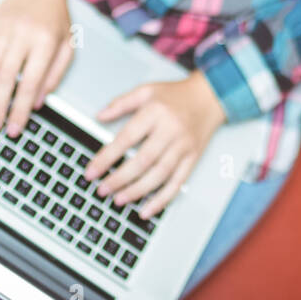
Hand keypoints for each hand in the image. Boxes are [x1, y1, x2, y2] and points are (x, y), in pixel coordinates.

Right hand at [0, 0, 73, 134]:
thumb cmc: (55, 16)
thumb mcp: (67, 45)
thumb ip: (55, 74)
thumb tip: (37, 103)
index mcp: (44, 41)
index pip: (30, 82)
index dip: (20, 110)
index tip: (15, 129)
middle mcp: (21, 35)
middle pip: (5, 78)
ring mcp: (0, 30)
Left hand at [84, 70, 227, 219]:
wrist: (209, 97)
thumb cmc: (176, 95)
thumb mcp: (146, 90)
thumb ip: (121, 102)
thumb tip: (100, 116)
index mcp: (155, 112)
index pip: (127, 138)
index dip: (107, 157)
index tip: (91, 171)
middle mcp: (171, 130)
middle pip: (143, 160)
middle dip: (120, 179)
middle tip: (102, 190)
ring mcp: (183, 146)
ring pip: (159, 175)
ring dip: (138, 191)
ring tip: (119, 199)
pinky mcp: (193, 158)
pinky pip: (177, 183)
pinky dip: (162, 199)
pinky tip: (147, 209)